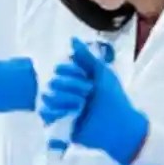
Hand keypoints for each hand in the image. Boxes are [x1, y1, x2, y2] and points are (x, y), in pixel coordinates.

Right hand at [39, 37, 147, 164]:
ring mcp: (60, 105)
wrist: (118, 126)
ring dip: (66, 99)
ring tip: (82, 106)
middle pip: (53, 81)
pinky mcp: (58, 122)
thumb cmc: (114, 98)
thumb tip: (72, 38)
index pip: (60, 68)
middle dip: (72, 86)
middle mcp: (66, 89)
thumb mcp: (102, 73)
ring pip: (47, 96)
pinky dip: (58, 111)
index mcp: (76, 77)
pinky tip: (73, 113)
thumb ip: (87, 56)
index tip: (87, 78)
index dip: (71, 72)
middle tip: (89, 93)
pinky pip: (45, 112)